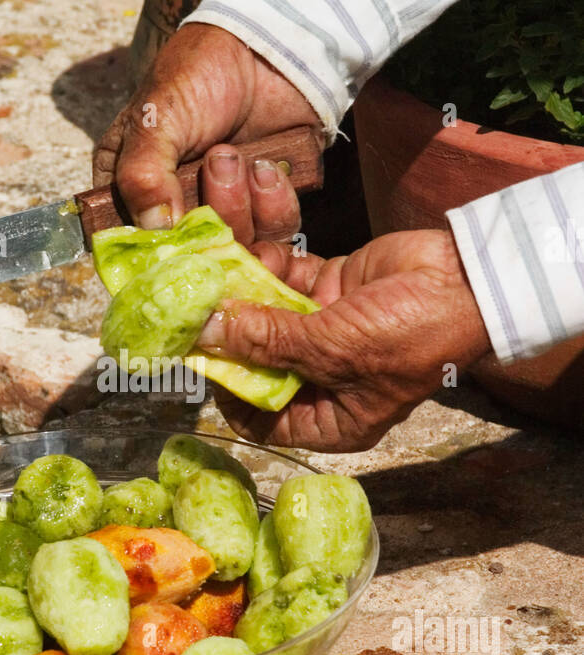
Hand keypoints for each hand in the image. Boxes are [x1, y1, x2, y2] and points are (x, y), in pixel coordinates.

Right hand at [93, 23, 322, 235]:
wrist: (266, 48)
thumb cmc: (198, 73)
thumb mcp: (156, 118)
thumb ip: (143, 174)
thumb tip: (155, 231)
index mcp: (132, 187)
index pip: (129, 244)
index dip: (151, 251)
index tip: (174, 238)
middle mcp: (175, 207)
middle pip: (189, 255)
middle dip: (210, 215)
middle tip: (218, 159)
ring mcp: (223, 210)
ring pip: (235, 247)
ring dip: (241, 204)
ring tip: (241, 155)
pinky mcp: (265, 207)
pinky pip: (275, 233)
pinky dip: (274, 203)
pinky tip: (268, 165)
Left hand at [197, 229, 491, 451]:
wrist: (470, 280)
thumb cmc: (415, 336)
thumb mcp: (334, 348)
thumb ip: (267, 342)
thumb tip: (206, 336)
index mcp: (329, 418)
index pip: (259, 418)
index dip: (224, 391)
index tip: (192, 356)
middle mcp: (320, 379)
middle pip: (254, 357)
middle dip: (222, 324)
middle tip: (184, 295)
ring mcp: (323, 332)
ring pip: (263, 310)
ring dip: (237, 279)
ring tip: (208, 247)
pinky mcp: (328, 289)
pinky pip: (284, 276)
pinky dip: (263, 257)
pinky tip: (241, 236)